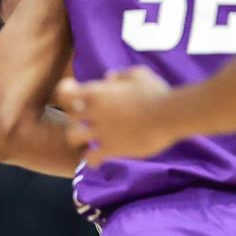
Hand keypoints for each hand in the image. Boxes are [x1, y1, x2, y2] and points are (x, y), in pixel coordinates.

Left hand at [56, 67, 175, 167]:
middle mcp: (94, 111)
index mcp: (98, 92)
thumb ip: (120, 75)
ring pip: (73, 137)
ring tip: (87, 141)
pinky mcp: (111, 148)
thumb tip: (108, 77)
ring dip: (78, 139)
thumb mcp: (138, 74)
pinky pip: (91, 157)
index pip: (65, 93)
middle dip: (76, 118)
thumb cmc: (157, 92)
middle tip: (85, 121)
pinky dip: (92, 159)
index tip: (74, 97)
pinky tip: (97, 161)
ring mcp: (101, 131)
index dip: (66, 94)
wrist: (170, 115)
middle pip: (70, 116)